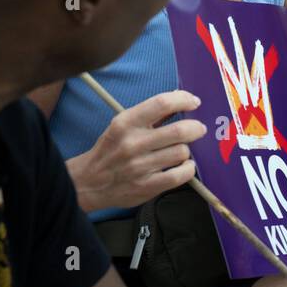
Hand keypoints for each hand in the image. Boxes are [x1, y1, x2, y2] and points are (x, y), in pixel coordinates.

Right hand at [67, 90, 206, 213]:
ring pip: (182, 152)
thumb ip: (150, 114)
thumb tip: (182, 99)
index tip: (194, 102)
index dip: (184, 100)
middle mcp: (132, 143)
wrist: (88, 183)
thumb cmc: (111, 149)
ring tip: (180, 150)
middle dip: (196, 128)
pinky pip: (180, 175)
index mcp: (125, 123)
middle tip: (198, 129)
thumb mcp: (123, 125)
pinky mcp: (146, 187)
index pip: (162, 103)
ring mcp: (139, 167)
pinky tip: (183, 165)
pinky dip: (188, 168)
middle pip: (180, 130)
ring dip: (186, 150)